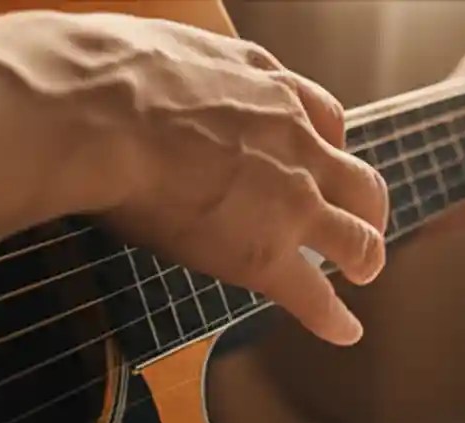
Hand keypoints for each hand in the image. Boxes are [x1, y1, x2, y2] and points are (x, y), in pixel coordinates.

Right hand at [65, 13, 387, 345]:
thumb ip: (196, 70)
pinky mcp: (265, 255)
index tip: (326, 161)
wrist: (99, 114)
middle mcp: (296, 144)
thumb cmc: (110, 76)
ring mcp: (290, 203)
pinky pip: (315, 296)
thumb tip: (164, 71)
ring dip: (365, 260)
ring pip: (357, 240)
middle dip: (366, 208)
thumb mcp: (176, 48)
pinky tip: (345, 332)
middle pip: (359, 182)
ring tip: (362, 275)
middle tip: (361, 223)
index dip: (330, 148)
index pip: (325, 120)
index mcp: (272, 90)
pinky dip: (335, 320)